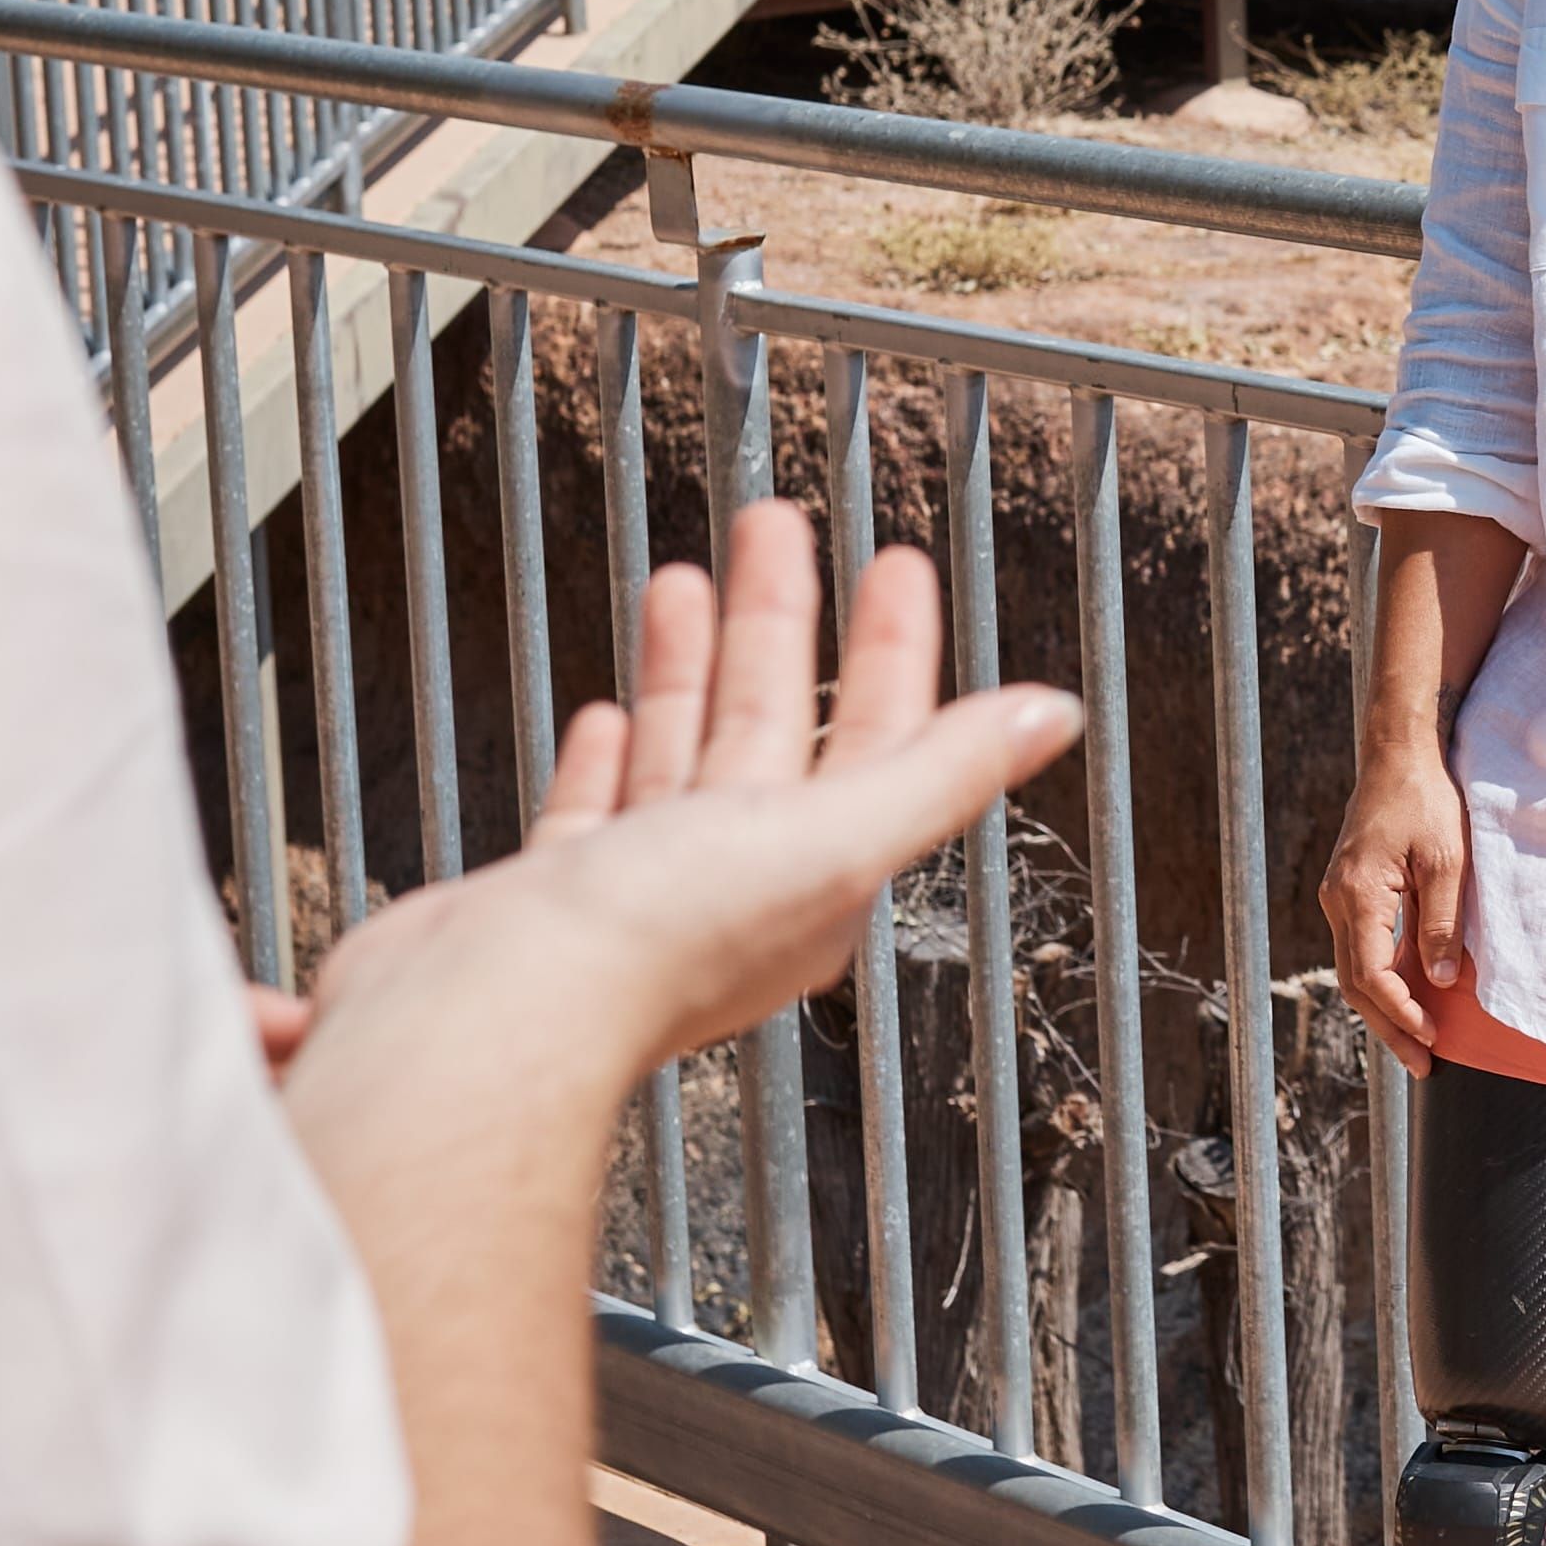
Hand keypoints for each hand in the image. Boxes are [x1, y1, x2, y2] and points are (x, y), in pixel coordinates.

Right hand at [292, 502, 1070, 1093]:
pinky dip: (615, 756)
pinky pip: (601, 810)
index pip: (878, 741)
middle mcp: (739, 890)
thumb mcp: (831, 837)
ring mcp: (644, 895)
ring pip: (688, 753)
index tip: (892, 564)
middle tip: (775, 528)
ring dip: (695, 666)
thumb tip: (1056, 717)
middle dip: (780, 622)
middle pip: (775, 727)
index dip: (891, 650)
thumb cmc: (651, 945)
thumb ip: (942, 775)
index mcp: (818, 879)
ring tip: (689, 580)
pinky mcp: (557, 902)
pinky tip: (612, 715)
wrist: (490, 1017)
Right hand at [1320, 730, 1470, 1070]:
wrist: (1399, 756)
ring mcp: (1339, 898)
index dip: (1401, 1013)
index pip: (1372, 975)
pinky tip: (1410, 999)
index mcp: (1358, 895)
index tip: (1433, 1038)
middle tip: (1424, 1065)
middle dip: (1390, 1027)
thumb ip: (1442, 924)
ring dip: (1385, 1009)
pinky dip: (1383, 981)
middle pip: (1356, 984)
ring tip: (1418, 1044)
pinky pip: (1362, 949)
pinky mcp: (1351, 893)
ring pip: (1355, 970)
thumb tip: (1440, 983)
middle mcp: (1338, 901)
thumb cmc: (1427, 800)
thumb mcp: (1447, 861)